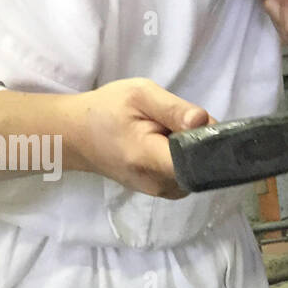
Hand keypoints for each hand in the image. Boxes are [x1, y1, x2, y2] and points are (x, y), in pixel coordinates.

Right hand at [63, 78, 214, 199]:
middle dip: (199, 141)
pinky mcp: (163, 192)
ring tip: (167, 131)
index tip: (203, 124)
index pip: (197, 162)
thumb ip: (174, 109)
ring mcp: (162, 192)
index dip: (210, 142)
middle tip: (177, 121)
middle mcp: (159, 184)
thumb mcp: (139, 95)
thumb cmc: (106, 110)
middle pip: (202, 164)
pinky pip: (188, 173)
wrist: (78, 136)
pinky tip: (167, 144)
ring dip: (191, 149)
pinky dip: (185, 157)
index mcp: (150, 160)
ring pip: (197, 169)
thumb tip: (204, 121)